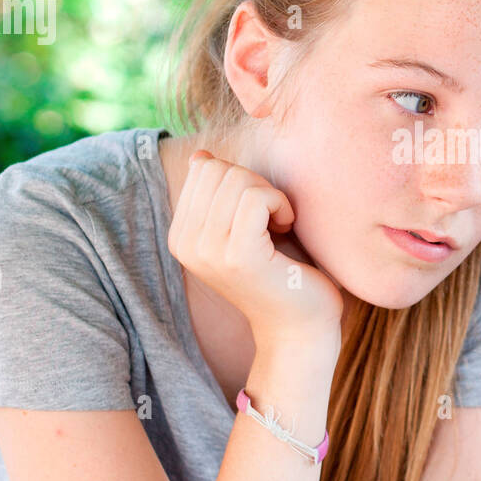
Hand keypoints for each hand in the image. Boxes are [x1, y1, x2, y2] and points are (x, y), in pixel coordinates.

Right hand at [167, 151, 343, 357]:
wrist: (298, 324)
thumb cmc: (279, 270)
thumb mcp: (241, 224)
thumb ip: (218, 193)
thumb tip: (201, 156)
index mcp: (181, 236)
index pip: (205, 169)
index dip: (242, 179)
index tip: (259, 212)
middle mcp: (185, 244)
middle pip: (218, 169)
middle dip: (256, 182)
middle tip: (273, 216)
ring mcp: (208, 251)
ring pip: (238, 180)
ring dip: (270, 194)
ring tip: (279, 224)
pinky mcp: (238, 256)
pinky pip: (256, 198)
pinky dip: (280, 204)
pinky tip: (287, 226)